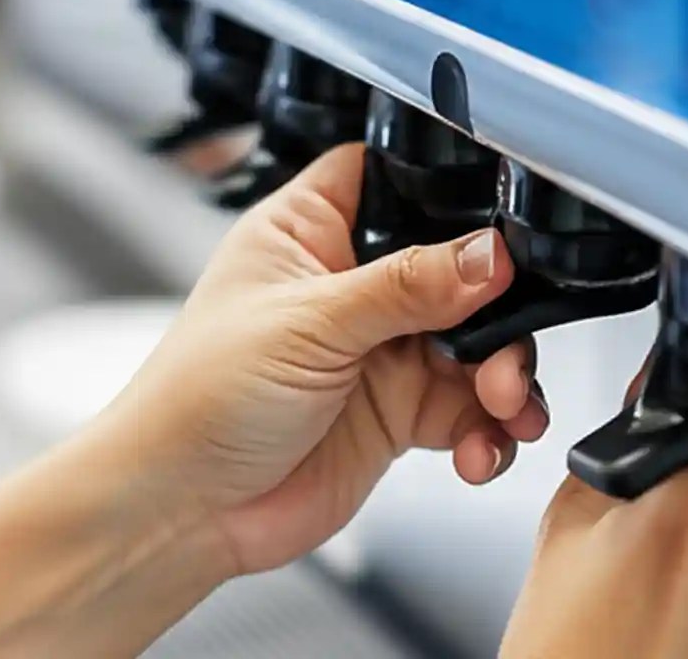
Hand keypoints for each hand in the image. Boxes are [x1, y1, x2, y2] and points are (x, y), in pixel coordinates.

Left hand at [106, 144, 548, 575]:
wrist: (183, 509)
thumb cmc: (199, 400)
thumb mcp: (309, 324)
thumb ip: (406, 286)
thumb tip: (489, 253)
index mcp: (311, 232)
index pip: (393, 178)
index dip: (449, 191)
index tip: (501, 221)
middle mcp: (351, 286)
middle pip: (459, 270)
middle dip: (498, 311)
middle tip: (504, 350)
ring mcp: (379, 352)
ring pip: (476, 345)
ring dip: (504, 377)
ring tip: (504, 408)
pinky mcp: (397, 414)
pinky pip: (467, 412)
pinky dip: (487, 431)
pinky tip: (479, 451)